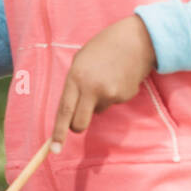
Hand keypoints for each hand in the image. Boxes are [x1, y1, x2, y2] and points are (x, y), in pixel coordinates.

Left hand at [51, 15, 157, 144]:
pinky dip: (113, 94)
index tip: (54, 149)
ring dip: (98, 101)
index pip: (64, 111)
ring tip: (105, 78)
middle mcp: (92, 89)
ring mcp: (111, 94)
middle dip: (77, 127)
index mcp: (76, 79)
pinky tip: (117, 78)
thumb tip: (73, 110)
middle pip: (80, 122)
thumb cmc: (102, 48)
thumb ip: (74, 86)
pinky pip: (113, 102)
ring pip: (98, 111)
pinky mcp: (125, 96)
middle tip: (77, 122)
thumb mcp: (80, 62)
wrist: (136, 40)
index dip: (58, 132)